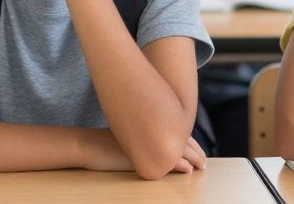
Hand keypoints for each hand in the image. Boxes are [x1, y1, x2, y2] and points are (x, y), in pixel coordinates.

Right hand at [80, 129, 205, 174]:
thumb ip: (144, 135)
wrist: (89, 144)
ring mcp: (148, 143)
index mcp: (150, 122)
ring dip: (193, 158)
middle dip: (196, 150)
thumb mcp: (128, 135)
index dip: (190, 140)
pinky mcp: (144, 157)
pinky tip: (187, 170)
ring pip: (178, 150)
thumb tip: (157, 139)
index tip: (198, 148)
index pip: (178, 129)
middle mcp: (152, 130)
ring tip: (201, 166)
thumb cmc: (105, 140)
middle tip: (204, 161)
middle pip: (182, 139)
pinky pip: (167, 161)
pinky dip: (179, 165)